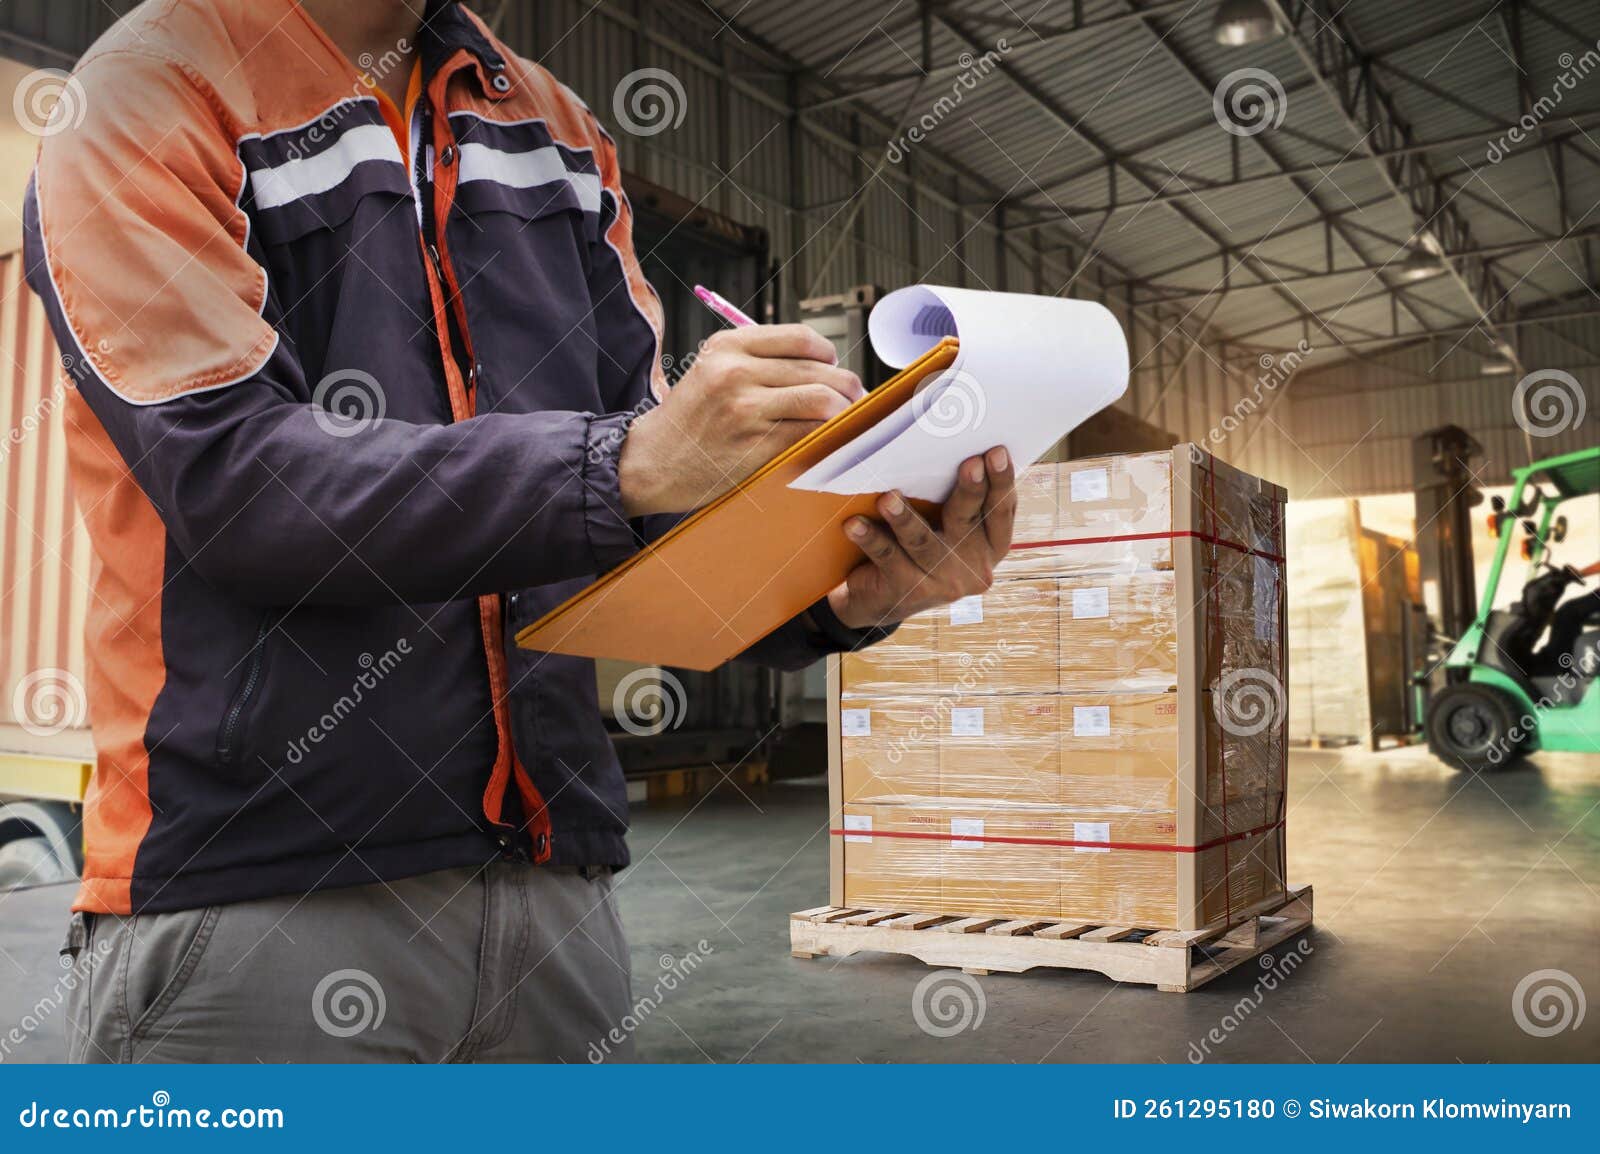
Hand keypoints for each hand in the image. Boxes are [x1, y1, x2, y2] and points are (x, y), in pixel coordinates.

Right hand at [619, 325, 862, 515]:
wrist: (653, 462)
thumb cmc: (689, 420)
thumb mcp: (711, 370)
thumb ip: (756, 360)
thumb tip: (820, 362)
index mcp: (727, 347)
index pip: (799, 337)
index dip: (827, 352)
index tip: (833, 365)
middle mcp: (736, 372)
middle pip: (817, 369)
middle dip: (846, 385)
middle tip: (854, 398)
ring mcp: (746, 410)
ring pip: (821, 400)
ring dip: (844, 411)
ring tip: (847, 419)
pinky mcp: (755, 446)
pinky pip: (809, 434)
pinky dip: (828, 436)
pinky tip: (830, 440)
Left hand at [827, 447, 1015, 629]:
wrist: (881, 597)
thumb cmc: (920, 543)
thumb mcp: (947, 524)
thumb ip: (958, 497)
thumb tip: (954, 440)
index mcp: (991, 546)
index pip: (1001, 511)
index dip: (1001, 482)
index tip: (996, 452)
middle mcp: (972, 568)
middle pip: (969, 523)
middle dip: (969, 491)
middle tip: (969, 464)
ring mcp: (940, 583)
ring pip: (923, 544)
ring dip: (904, 519)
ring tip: (888, 499)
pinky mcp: (906, 592)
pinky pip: (887, 558)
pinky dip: (870, 538)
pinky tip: (854, 524)